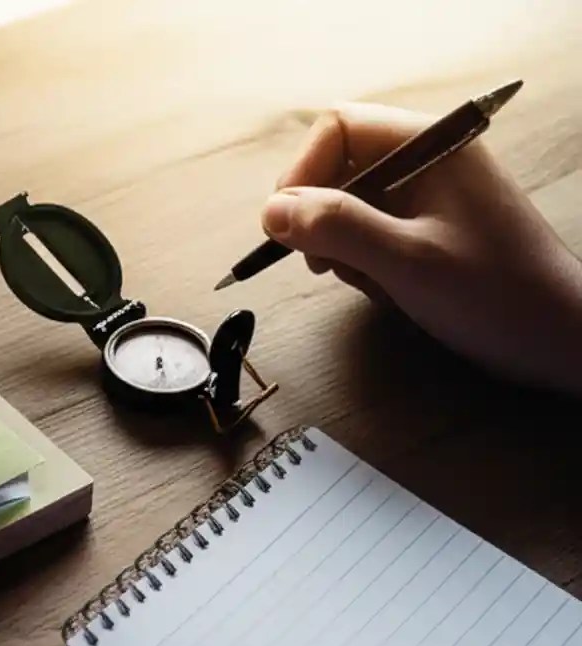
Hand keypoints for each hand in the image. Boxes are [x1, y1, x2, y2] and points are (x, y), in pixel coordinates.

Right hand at [262, 102, 581, 395]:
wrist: (557, 341)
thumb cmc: (493, 295)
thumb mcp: (406, 261)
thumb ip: (336, 228)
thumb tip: (269, 211)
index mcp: (430, 144)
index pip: (338, 126)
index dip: (302, 171)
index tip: (287, 224)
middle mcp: (426, 158)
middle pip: (337, 166)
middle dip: (320, 217)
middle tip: (326, 263)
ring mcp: (427, 194)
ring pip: (345, 204)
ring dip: (340, 246)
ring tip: (372, 281)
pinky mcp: (426, 227)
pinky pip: (367, 231)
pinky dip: (361, 261)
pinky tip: (387, 288)